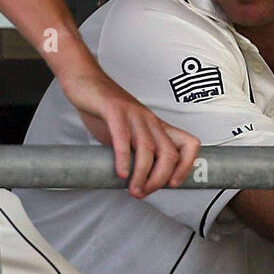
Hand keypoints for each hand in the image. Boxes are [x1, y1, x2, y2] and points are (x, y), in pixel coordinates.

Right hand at [60, 67, 200, 198]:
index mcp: (157, 126)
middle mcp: (150, 120)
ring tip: (133, 190)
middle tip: (144, 192)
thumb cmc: (106, 110)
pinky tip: (120, 172)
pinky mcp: (114, 109)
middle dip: (160, 179)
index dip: (186, 167)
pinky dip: (124, 158)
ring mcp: (133, 114)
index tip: (171, 184)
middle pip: (169, 153)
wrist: (85, 80)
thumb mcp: (127, 134)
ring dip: (142, 175)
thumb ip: (135, 153)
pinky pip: (123, 136)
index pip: (188, 144)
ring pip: (148, 148)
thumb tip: (137, 180)